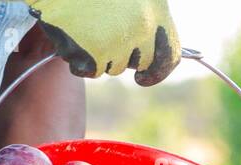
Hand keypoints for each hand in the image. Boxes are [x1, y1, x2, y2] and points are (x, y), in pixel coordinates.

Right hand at [20, 0, 180, 84]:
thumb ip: (140, 19)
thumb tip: (145, 54)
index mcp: (156, 10)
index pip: (170, 55)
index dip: (158, 71)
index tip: (143, 78)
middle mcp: (143, 28)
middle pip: (139, 63)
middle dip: (122, 56)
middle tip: (101, 33)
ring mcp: (120, 41)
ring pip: (113, 68)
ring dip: (97, 54)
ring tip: (82, 25)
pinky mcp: (95, 51)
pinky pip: (89, 70)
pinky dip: (77, 58)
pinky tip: (70, 33)